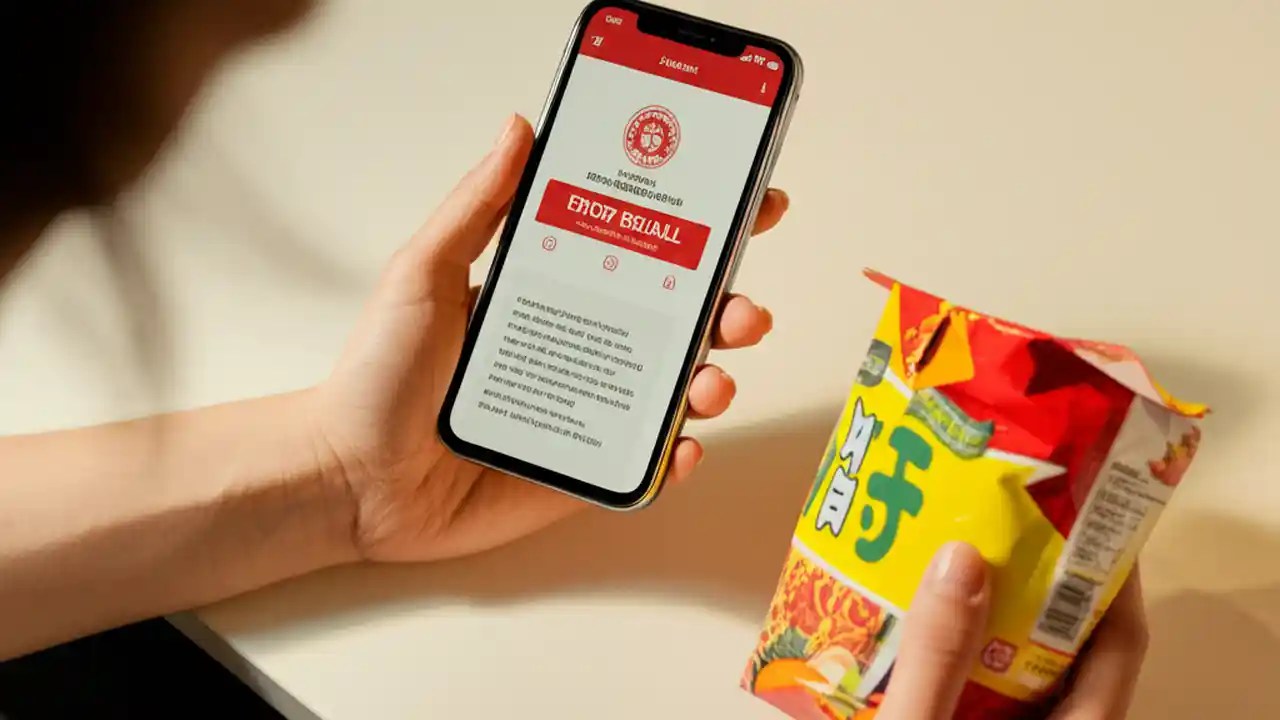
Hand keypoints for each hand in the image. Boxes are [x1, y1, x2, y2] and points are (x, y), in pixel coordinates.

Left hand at [314, 114, 788, 561]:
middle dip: (728, 311)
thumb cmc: (378, 373)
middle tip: (744, 309)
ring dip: (712, 380)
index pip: (640, 255)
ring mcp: (585, 413)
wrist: (349, 478)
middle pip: (677, 324)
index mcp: (554, 294)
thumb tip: (520, 128)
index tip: (754, 207)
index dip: (702, 233)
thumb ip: (476, 207)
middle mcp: (580, 348)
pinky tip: (683, 445)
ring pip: (672, 391)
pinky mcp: (580, 472)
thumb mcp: (423, 273)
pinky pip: (644, 463)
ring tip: (713, 380)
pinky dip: (675, 456)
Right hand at [876, 543, 1147, 718]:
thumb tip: (961, 557)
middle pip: (1069, 648)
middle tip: (1000, 519)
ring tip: (949, 559)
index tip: (1086, 510)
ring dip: (988, 619)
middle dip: (1037, 583)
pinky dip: (956, 657)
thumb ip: (937, 657)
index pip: (1121, 641)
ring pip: (1018, 671)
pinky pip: (978, 692)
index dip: (1112, 573)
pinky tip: (912, 630)